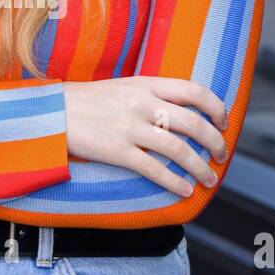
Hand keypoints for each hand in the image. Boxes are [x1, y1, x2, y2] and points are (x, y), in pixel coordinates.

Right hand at [60, 76, 228, 196]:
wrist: (51, 111)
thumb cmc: (87, 101)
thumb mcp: (123, 87)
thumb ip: (151, 95)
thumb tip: (180, 112)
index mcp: (146, 84)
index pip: (194, 90)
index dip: (216, 107)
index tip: (223, 122)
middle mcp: (142, 103)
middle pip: (193, 123)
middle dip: (215, 142)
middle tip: (221, 156)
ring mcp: (129, 127)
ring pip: (178, 149)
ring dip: (200, 167)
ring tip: (209, 179)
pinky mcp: (116, 151)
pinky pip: (154, 168)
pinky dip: (174, 181)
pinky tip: (184, 190)